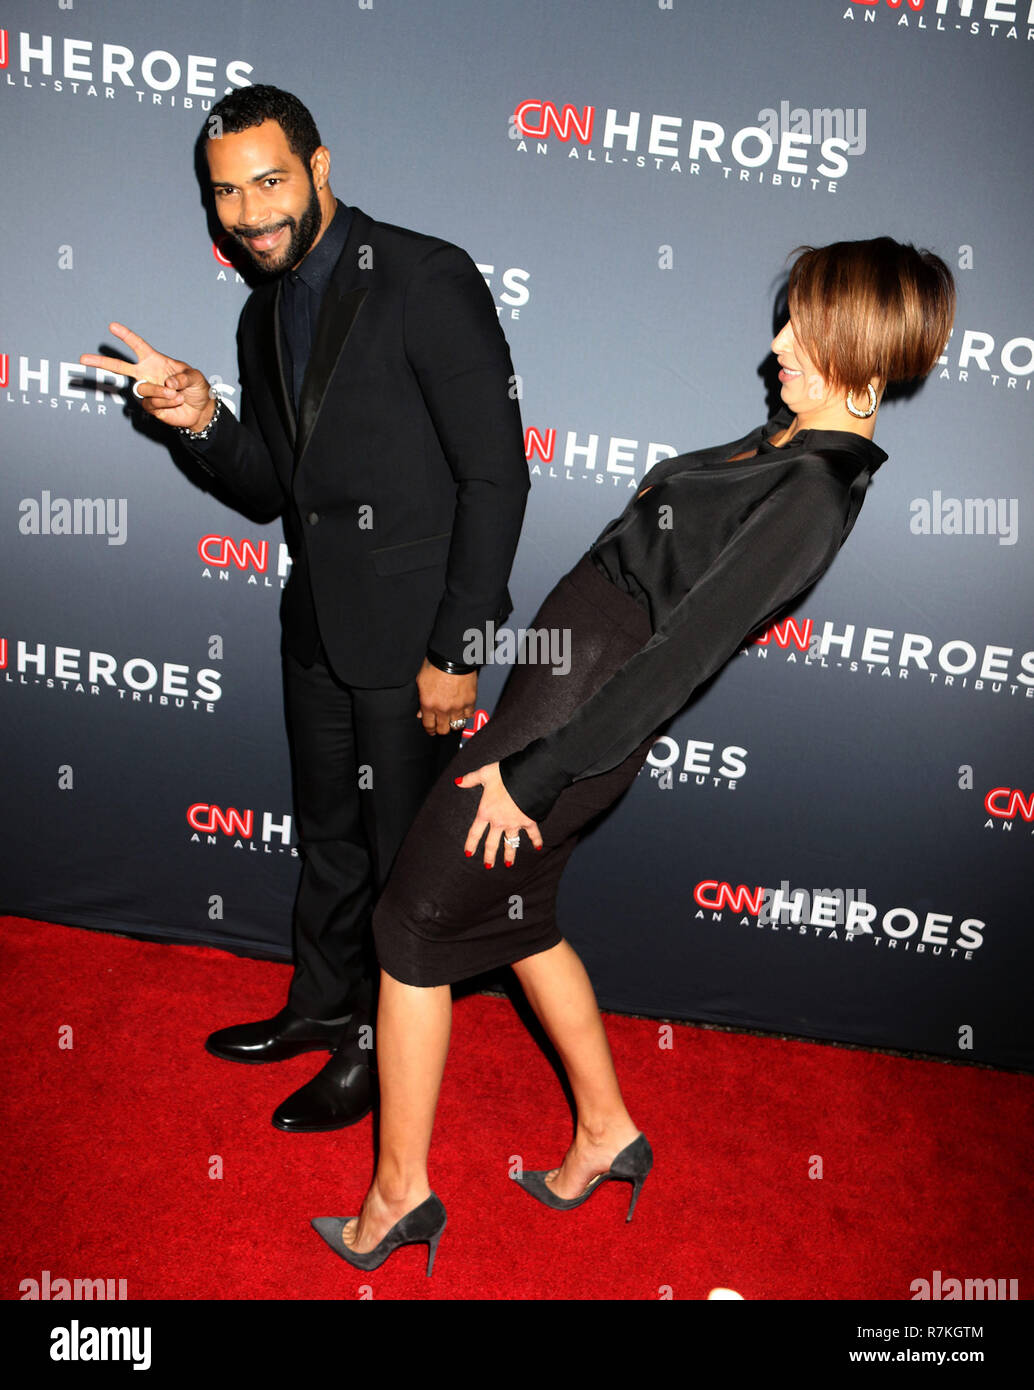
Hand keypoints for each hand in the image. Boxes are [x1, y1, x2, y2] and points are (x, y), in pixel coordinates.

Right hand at [80, 323, 213, 431]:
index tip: (112, 326)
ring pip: (142, 389)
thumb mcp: (195, 377)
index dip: (125, 336)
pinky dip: (166, 402)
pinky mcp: (149, 407)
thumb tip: (168, 384)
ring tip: (177, 395)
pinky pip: (151, 404)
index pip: (137, 346)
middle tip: (83, 358)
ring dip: (161, 392)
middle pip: (119, 367)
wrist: (200, 411)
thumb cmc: (197, 389)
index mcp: (154, 361)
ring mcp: (146, 391)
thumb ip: (183, 377)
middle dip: (101, 362)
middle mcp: (146, 374)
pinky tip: (176, 401)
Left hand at [416, 659, 476, 735]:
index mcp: (428, 704)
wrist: (452, 657)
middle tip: (442, 725)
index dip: (430, 730)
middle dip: (441, 729)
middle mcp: (443, 708)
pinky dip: (466, 714)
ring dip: (454, 723)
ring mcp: (458, 707)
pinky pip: (469, 715)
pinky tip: (463, 711)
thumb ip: (421, 700)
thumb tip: (421, 712)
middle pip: (443, 730)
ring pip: (457, 725)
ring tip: (453, 719)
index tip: (432, 730)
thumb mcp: (421, 682)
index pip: (429, 725)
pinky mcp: (470, 702)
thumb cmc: (435, 665)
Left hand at [456, 761, 541, 866]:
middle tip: (488, 866)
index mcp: (486, 812)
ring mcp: (514, 823)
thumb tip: (458, 782)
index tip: (469, 853)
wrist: (529, 776)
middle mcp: (499, 821)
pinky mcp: (528, 821)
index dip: (471, 844)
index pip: (475, 832)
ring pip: (511, 843)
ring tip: (509, 864)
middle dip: (490, 856)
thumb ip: (471, 779)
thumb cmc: (506, 775)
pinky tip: (538, 848)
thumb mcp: (485, 773)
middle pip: (492, 843)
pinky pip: (532, 834)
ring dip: (510, 855)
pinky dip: (536, 841)